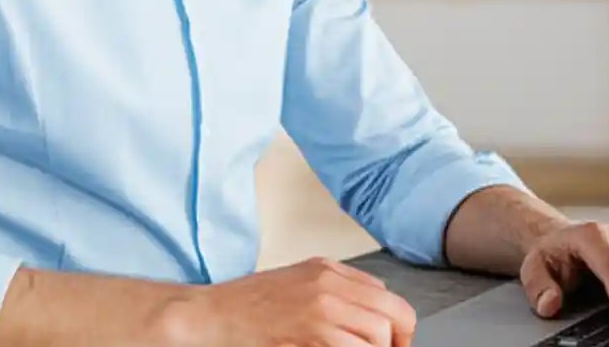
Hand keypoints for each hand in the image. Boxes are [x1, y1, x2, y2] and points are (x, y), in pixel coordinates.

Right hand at [183, 257, 416, 346]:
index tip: (391, 345)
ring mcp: (322, 304)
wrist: (209, 315)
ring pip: (380, 333)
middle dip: (399, 342)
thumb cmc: (243, 307)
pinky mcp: (313, 329)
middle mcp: (329, 281)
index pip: (384, 294)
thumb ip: (330, 293)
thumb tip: (365, 318)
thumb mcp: (294, 284)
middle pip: (394, 311)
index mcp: (327, 268)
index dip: (394, 325)